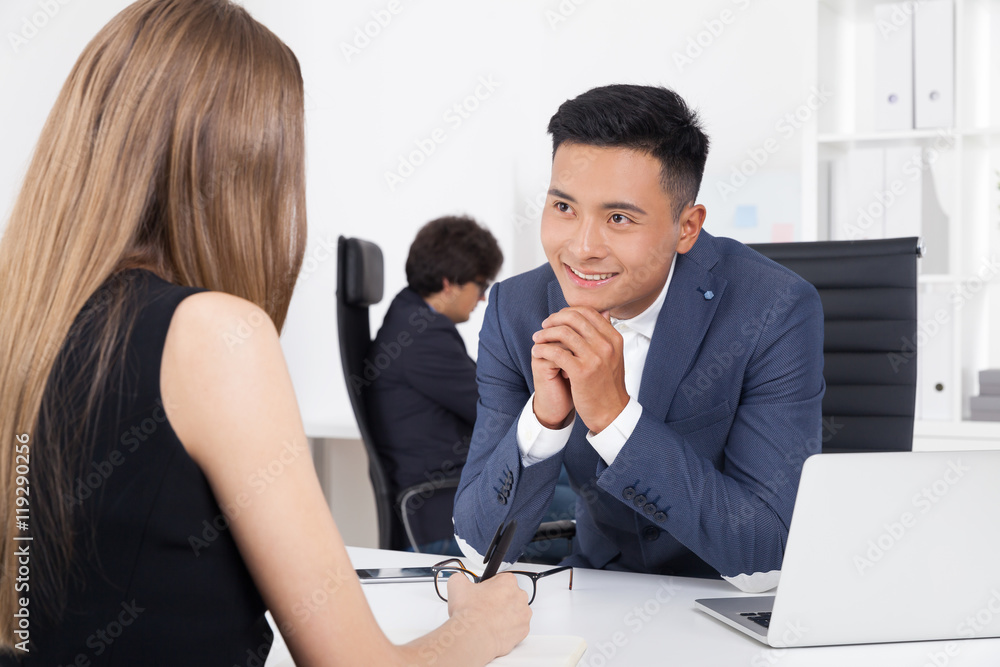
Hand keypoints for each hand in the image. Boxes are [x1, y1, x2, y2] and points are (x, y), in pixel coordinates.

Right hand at [447, 571, 530, 657]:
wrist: (473, 637)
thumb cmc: (470, 614)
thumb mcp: (457, 585)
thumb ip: (461, 578)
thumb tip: (460, 580)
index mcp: (507, 582)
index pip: (501, 579)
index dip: (490, 587)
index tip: (484, 593)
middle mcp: (519, 596)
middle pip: (510, 595)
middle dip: (499, 600)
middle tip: (484, 608)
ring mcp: (523, 615)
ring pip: (515, 612)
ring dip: (505, 615)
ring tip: (488, 620)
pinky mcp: (523, 631)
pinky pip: (517, 627)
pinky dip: (508, 629)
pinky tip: (495, 629)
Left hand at [531, 306, 628, 433]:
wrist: (611, 412)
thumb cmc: (608, 384)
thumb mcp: (614, 355)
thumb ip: (606, 334)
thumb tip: (603, 311)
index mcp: (614, 338)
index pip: (588, 312)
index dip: (568, 312)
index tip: (556, 319)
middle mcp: (606, 345)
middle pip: (574, 318)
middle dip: (554, 319)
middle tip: (544, 326)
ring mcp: (594, 358)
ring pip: (563, 333)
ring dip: (545, 334)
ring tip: (537, 339)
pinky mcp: (581, 372)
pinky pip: (556, 352)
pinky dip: (543, 349)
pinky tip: (537, 352)